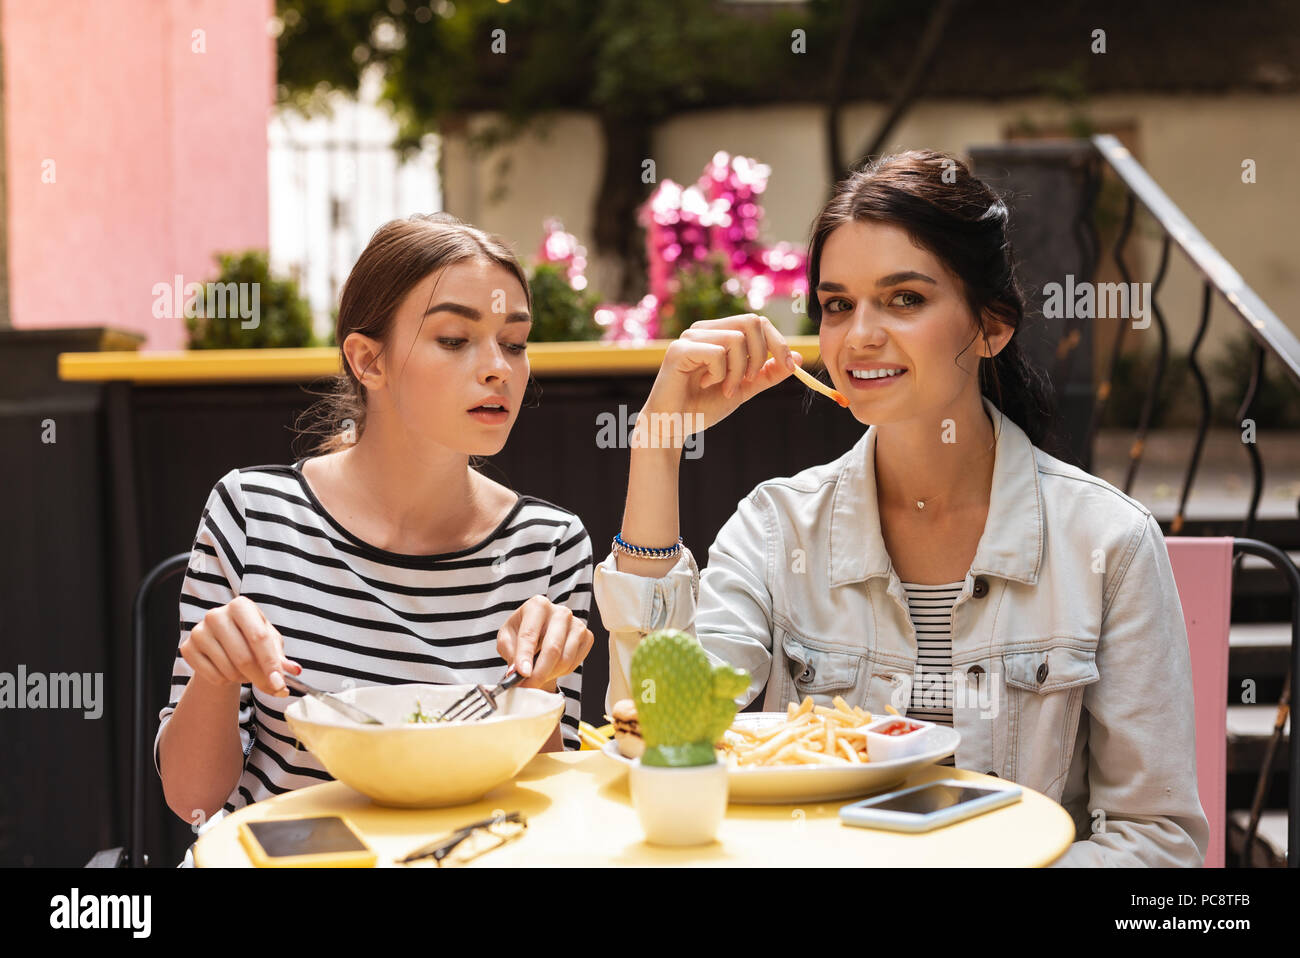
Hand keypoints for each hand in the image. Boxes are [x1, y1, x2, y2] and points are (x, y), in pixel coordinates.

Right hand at [180, 595, 300, 695]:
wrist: (221, 643)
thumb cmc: (251, 639)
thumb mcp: (270, 643)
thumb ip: (281, 658)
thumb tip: (295, 671)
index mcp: (241, 605)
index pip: (259, 638)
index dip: (271, 664)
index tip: (280, 684)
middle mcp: (217, 614)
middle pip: (243, 657)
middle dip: (260, 678)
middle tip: (271, 688)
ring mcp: (199, 631)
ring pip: (228, 669)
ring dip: (243, 679)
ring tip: (247, 672)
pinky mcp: (187, 647)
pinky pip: (213, 676)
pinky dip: (226, 681)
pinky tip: (229, 671)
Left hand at [496, 594, 593, 689]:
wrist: (541, 633)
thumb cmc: (523, 632)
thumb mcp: (507, 638)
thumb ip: (510, 652)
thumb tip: (516, 672)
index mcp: (538, 605)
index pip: (530, 634)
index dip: (525, 656)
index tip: (523, 673)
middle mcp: (560, 612)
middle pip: (552, 648)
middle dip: (539, 672)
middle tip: (528, 686)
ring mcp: (577, 624)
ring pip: (565, 659)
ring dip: (549, 674)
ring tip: (537, 676)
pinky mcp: (587, 636)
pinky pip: (575, 663)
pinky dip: (562, 672)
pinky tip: (552, 667)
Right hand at [638, 313, 801, 448]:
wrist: (673, 427)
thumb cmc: (703, 407)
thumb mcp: (744, 389)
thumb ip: (767, 374)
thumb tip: (797, 357)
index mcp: (718, 333)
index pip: (757, 322)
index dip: (778, 342)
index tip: (789, 367)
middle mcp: (703, 329)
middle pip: (751, 322)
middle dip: (761, 354)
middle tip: (749, 380)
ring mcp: (689, 337)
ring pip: (736, 339)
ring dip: (739, 370)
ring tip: (725, 388)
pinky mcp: (679, 350)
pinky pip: (718, 353)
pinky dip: (720, 374)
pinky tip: (707, 385)